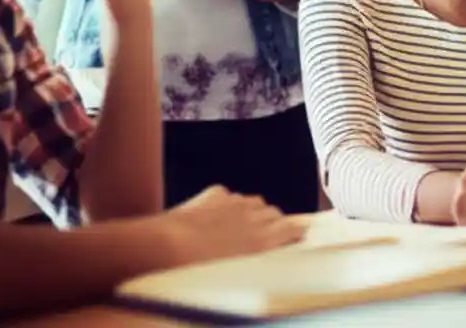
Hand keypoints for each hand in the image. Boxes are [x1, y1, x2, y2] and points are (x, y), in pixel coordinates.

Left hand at [161, 185, 303, 263]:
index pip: (292, 228)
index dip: (295, 230)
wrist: (167, 246)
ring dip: (253, 211)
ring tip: (242, 224)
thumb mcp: (235, 270)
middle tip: (268, 233)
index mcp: (262, 240)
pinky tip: (215, 215)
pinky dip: (226, 204)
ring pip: (255, 202)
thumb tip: (265, 251)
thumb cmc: (199, 268)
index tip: (297, 234)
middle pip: (275, 213)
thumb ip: (255, 256)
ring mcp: (234, 203)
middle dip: (274, 221)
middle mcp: (254, 217)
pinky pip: (228, 196)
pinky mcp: (215, 194)